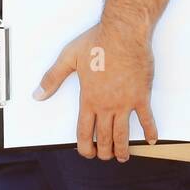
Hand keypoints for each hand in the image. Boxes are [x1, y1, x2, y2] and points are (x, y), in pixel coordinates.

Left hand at [34, 18, 158, 161]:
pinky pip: (146, 118)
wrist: (123, 33)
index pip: (84, 132)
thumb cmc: (97, 43)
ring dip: (122, 149)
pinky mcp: (141, 96)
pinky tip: (151, 140)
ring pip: (123, 134)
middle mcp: (106, 105)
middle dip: (104, 151)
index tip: (86, 152)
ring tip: (123, 156)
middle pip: (104, 137)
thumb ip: (53, 78)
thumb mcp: (69, 58)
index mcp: (89, 98)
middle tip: (105, 156)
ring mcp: (125, 103)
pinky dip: (150, 131)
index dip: (85, 147)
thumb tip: (38, 94)